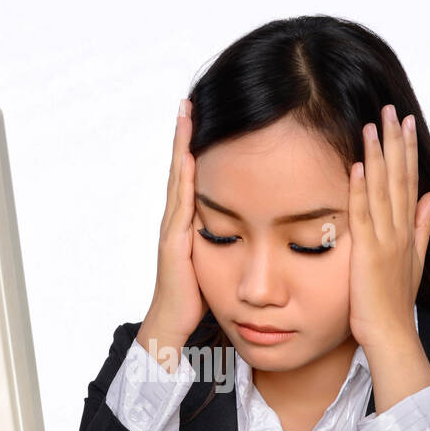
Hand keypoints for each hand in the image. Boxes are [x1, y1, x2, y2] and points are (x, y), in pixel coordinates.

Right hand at [139, 98, 206, 370]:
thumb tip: (256, 229)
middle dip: (186, 136)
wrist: (175, 328)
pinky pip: (181, 202)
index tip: (204, 118)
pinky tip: (189, 155)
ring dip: (182, 146)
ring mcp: (173, 229)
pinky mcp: (175, 242)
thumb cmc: (200, 301)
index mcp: (191, 225)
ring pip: (179, 179)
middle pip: (182, 169)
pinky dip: (183, 177)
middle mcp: (178, 221)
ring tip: (186, 115)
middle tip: (190, 102)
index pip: (194, 178)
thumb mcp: (222, 264)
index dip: (196, 148)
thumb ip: (232, 243)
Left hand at [347, 105, 429, 352]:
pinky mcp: (368, 251)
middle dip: (396, 142)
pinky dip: (361, 189)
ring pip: (383, 189)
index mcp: (409, 230)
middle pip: (399, 177)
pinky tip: (359, 165)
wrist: (391, 332)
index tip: (407, 122)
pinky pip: (364, 214)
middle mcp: (400, 230)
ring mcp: (386, 239)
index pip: (410, 181)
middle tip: (392, 109)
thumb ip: (422, 226)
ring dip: (378, 155)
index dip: (408, 150)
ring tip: (374, 124)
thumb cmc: (396, 302)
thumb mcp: (414, 259)